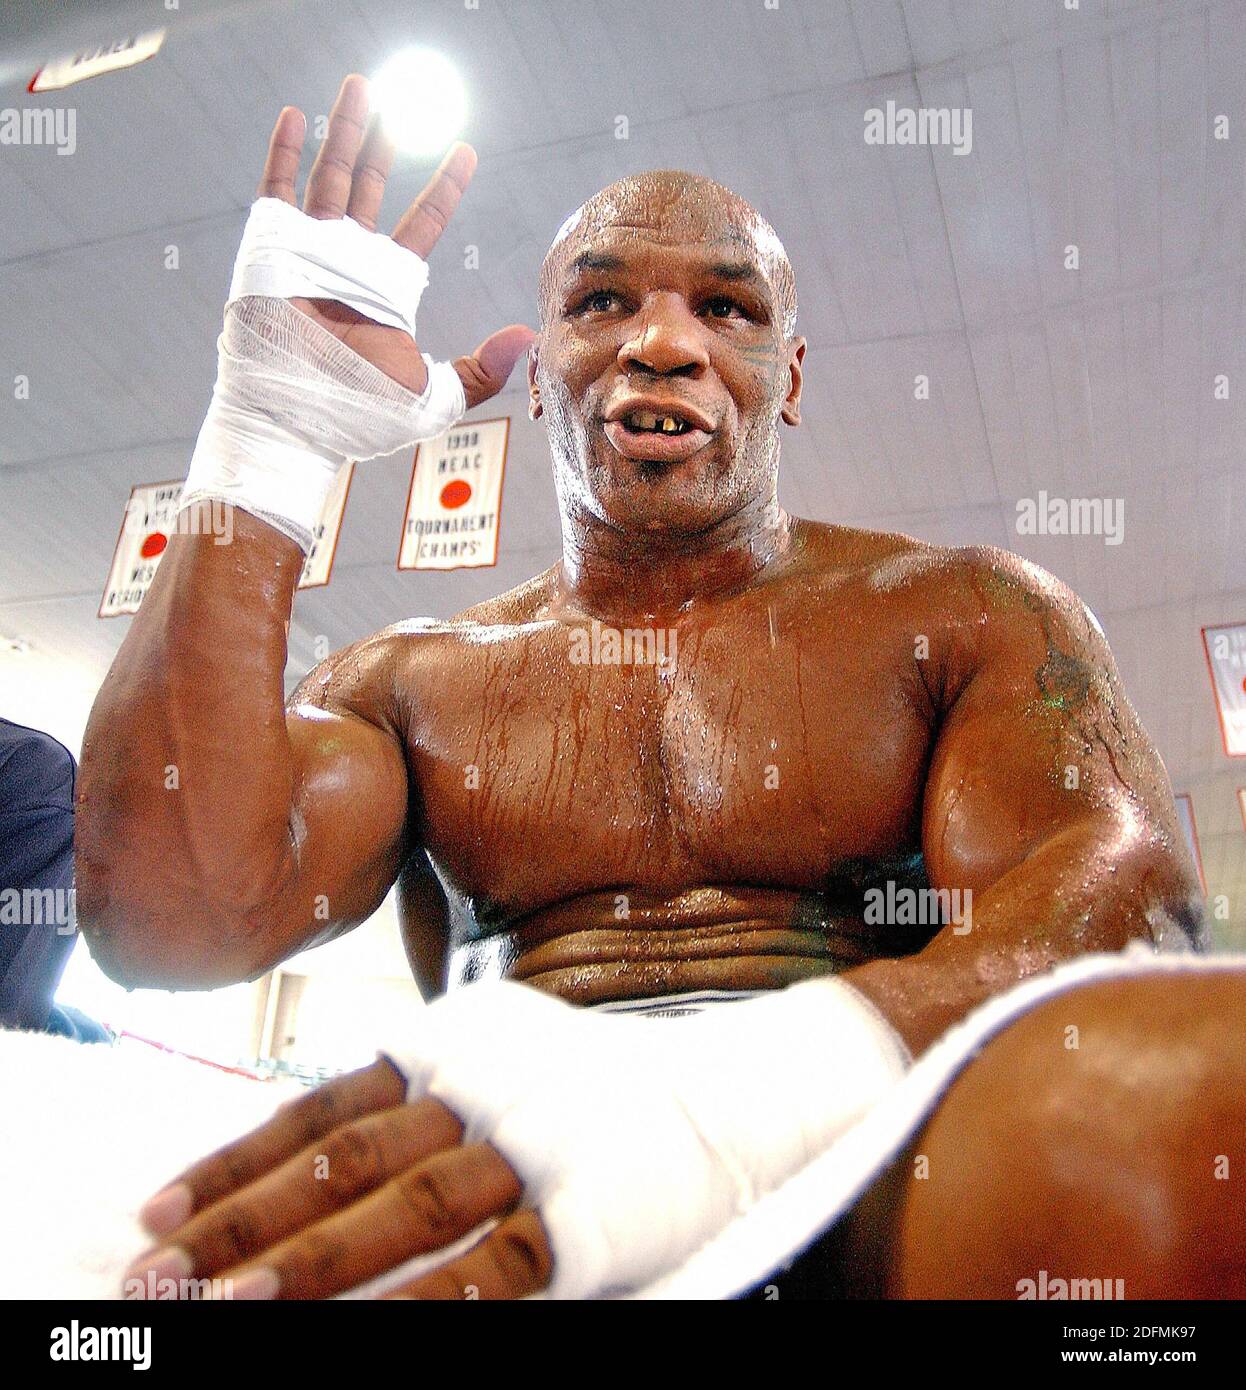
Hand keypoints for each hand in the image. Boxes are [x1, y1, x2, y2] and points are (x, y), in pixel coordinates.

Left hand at [125, 1060, 552, 1299]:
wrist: (720, 1092)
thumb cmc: (590, 1086)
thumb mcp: (494, 1060)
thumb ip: (411, 1099)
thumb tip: (299, 1161)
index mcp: (450, 1049)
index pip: (319, 1111)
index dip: (235, 1165)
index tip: (159, 1215)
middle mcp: (481, 1090)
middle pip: (345, 1161)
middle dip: (244, 1222)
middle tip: (160, 1277)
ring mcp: (533, 1149)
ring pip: (406, 1207)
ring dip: (312, 1263)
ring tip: (228, 1309)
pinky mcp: (587, 1213)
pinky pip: (492, 1268)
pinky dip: (424, 1304)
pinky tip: (363, 1334)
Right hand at [261, 74, 533, 400]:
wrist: (300, 419)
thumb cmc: (359, 413)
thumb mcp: (434, 394)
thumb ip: (481, 369)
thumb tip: (528, 340)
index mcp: (389, 285)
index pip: (425, 222)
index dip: (446, 186)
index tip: (466, 150)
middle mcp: (351, 259)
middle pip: (375, 185)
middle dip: (388, 142)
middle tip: (400, 99)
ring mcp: (311, 248)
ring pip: (332, 173)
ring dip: (346, 129)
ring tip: (360, 85)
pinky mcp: (272, 247)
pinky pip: (277, 188)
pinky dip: (286, 151)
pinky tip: (298, 115)